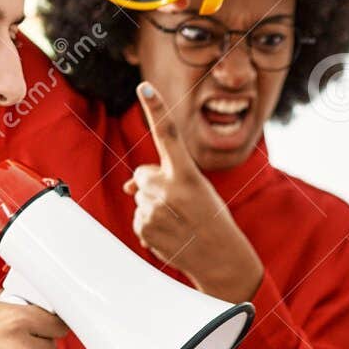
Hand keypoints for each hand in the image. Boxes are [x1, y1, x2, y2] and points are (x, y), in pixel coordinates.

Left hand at [124, 81, 262, 299]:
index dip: (156, 110)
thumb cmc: (211, 221)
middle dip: (153, 184)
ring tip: (178, 222)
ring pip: (139, 196)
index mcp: (189, 175)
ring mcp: (154, 210)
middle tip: (179, 204)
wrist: (222, 261)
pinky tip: (170, 233)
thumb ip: (164, 180)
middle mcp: (170, 190)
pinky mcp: (144, 227)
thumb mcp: (197, 192)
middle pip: (143, 173)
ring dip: (153, 206)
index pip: (169, 136)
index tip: (145, 88)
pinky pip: (137, 217)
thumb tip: (127, 186)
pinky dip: (149, 225)